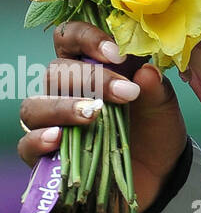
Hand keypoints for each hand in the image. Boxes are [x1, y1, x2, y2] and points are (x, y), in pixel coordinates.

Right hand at [16, 21, 188, 212]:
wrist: (160, 174)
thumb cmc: (156, 129)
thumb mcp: (162, 106)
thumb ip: (154, 88)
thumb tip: (145, 71)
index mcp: (92, 68)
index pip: (70, 39)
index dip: (86, 38)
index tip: (116, 52)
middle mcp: (67, 93)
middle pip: (56, 72)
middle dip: (90, 79)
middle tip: (124, 93)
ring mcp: (54, 124)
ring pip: (35, 106)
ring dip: (63, 107)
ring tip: (92, 114)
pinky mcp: (47, 157)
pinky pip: (26, 144)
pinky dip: (38, 140)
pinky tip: (57, 139)